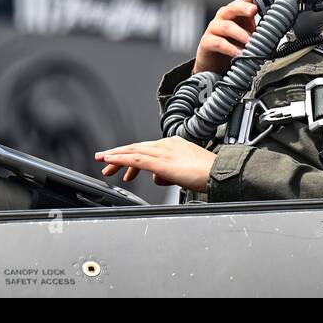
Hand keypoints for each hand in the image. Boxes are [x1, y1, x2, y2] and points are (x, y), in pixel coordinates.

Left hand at [96, 136, 216, 192]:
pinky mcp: (160, 162)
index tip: (122, 162)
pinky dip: (121, 159)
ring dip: (116, 155)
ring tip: (103, 161)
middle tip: (105, 161)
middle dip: (119, 154)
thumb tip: (159, 177)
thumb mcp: (184, 172)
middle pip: (136, 148)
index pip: (147, 149)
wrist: (219, 173)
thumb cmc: (207, 173)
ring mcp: (163, 152)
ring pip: (133, 151)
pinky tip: (112, 161)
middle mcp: (166, 144)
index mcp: (173, 145)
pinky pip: (135, 159)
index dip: (132, 154)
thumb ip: (169, 173)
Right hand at [194, 0, 258, 74]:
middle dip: (243, 7)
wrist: (215, 66)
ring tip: (250, 41)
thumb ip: (261, 28)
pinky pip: (218, 42)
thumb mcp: (250, 35)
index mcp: (237, 13)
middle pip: (232, 7)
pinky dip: (230, 48)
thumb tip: (279, 23)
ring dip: (240, 34)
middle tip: (253, 10)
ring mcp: (214, 28)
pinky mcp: (207, 42)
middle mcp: (224, 17)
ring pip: (226, 26)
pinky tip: (239, 53)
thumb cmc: (234, 47)